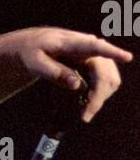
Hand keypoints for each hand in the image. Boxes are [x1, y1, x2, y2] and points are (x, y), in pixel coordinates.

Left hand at [4, 26, 132, 122]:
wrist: (35, 46)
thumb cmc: (33, 52)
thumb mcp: (34, 62)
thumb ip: (53, 72)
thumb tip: (76, 84)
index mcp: (73, 43)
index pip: (96, 47)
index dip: (112, 52)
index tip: (127, 57)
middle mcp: (90, 46)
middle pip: (105, 74)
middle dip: (98, 97)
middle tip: (85, 116)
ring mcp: (96, 55)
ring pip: (110, 80)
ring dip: (101, 98)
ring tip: (84, 111)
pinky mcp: (98, 64)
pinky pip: (108, 82)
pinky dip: (100, 95)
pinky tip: (87, 102)